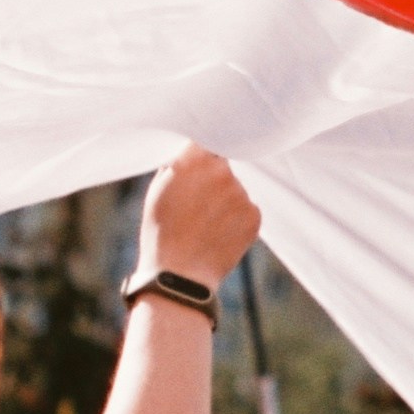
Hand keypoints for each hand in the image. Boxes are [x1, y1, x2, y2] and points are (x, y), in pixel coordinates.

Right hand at [137, 147, 259, 291]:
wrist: (180, 275)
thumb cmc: (161, 231)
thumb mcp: (158, 190)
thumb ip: (178, 164)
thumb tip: (193, 148)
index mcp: (194, 160)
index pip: (208, 138)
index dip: (206, 149)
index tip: (204, 156)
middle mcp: (222, 172)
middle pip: (224, 164)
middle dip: (213, 177)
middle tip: (198, 202)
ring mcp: (241, 193)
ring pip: (235, 189)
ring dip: (224, 200)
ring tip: (204, 224)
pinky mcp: (255, 214)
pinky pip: (246, 208)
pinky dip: (235, 218)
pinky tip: (217, 234)